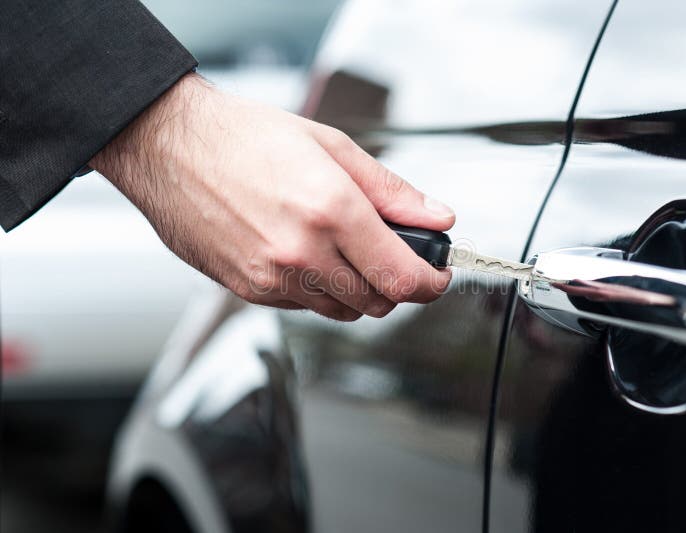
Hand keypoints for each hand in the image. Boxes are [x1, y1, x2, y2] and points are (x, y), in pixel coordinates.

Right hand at [90, 73, 454, 320]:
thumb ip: (391, 191)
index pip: (401, 276)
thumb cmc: (243, 138)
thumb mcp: (331, 147)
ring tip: (347, 251)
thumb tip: (435, 216)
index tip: (437, 276)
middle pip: (377, 302)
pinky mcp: (247, 290)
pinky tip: (308, 255)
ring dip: (359, 291)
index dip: (430, 283)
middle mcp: (301, 252)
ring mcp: (271, 277)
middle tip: (395, 257)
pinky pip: (304, 307)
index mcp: (329, 210)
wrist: (168, 148)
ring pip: (342, 311)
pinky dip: (320, 291)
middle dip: (397, 285)